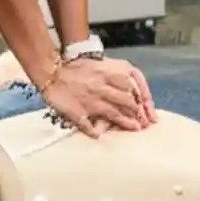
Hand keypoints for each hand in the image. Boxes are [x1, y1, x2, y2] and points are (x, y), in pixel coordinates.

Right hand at [42, 57, 156, 136]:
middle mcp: (101, 88)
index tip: (148, 108)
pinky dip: (95, 131)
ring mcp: (90, 101)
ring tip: (136, 129)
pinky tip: (100, 135)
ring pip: (114, 114)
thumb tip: (131, 88)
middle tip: (145, 122)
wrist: (51, 71)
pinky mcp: (78, 112)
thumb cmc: (76, 68)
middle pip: (126, 102)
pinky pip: (89, 125)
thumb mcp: (98, 65)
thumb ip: (114, 75)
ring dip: (126, 123)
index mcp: (107, 74)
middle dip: (138, 113)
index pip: (132, 87)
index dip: (143, 100)